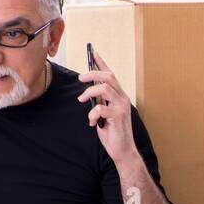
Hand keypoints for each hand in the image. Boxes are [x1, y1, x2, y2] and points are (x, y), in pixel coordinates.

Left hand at [77, 50, 138, 164]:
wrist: (122, 151)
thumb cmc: (113, 133)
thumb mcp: (104, 114)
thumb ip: (100, 102)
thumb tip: (88, 93)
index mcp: (120, 96)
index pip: (111, 75)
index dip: (101, 63)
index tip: (93, 52)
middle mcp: (123, 99)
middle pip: (108, 77)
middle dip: (93, 74)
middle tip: (81, 78)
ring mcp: (122, 107)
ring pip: (105, 88)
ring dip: (89, 92)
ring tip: (82, 99)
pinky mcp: (118, 117)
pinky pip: (101, 108)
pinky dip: (92, 114)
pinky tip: (92, 122)